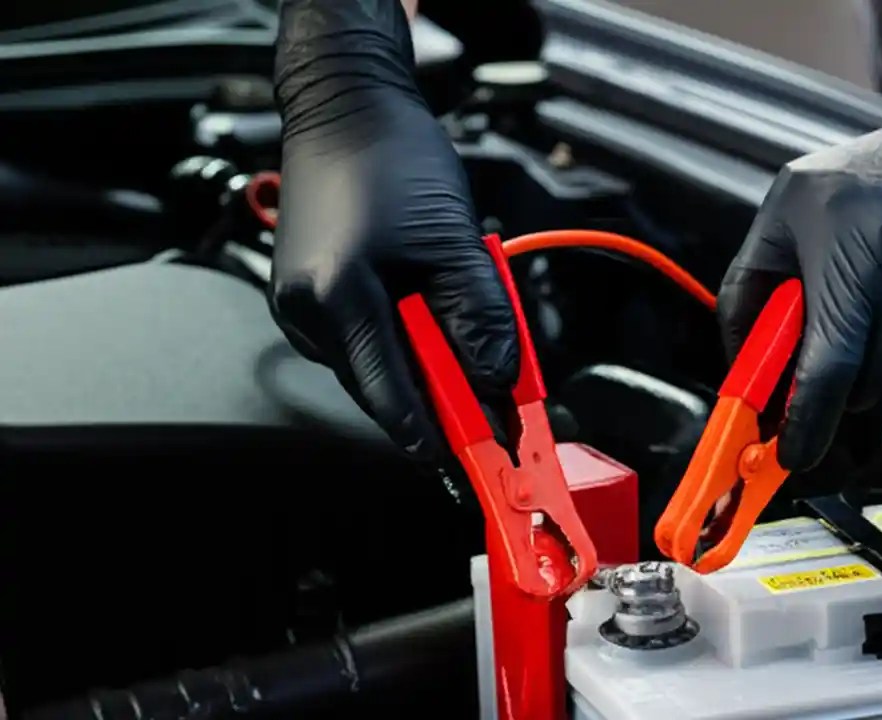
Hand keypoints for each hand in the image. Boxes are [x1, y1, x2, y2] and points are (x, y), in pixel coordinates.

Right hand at [270, 0, 516, 458]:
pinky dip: (406, 336)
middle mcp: (306, 314)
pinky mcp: (307, 296)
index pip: (393, 399)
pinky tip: (430, 304)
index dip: (441, 438)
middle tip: (496, 395)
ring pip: (379, 366)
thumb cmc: (392, 156)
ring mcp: (299, 307)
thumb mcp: (456, 241)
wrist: (345, 106)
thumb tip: (496, 380)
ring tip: (461, 317)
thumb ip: (480, 318)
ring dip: (427, 360)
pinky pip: (366, 340)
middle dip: (444, 394)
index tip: (480, 466)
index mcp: (336, 300)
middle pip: (386, 389)